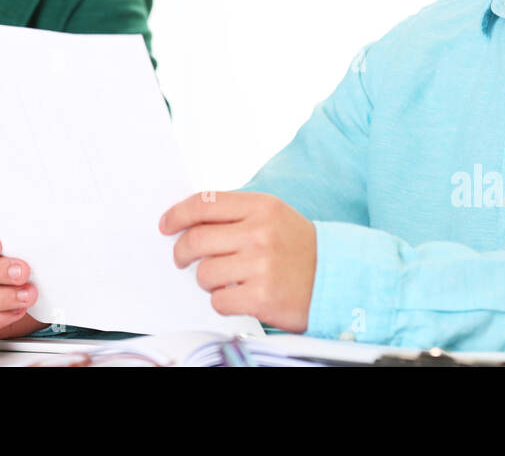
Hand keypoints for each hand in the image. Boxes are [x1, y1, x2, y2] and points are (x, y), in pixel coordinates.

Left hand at [160, 191, 316, 331]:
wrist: (338, 278)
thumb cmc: (298, 248)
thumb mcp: (272, 216)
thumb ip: (235, 214)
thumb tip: (188, 219)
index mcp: (261, 206)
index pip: (204, 203)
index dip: (178, 214)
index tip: (166, 225)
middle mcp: (260, 232)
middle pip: (196, 239)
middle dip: (181, 252)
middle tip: (182, 259)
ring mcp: (261, 265)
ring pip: (204, 273)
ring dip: (207, 281)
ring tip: (224, 280)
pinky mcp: (262, 297)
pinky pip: (218, 301)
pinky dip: (221, 302)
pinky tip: (237, 296)